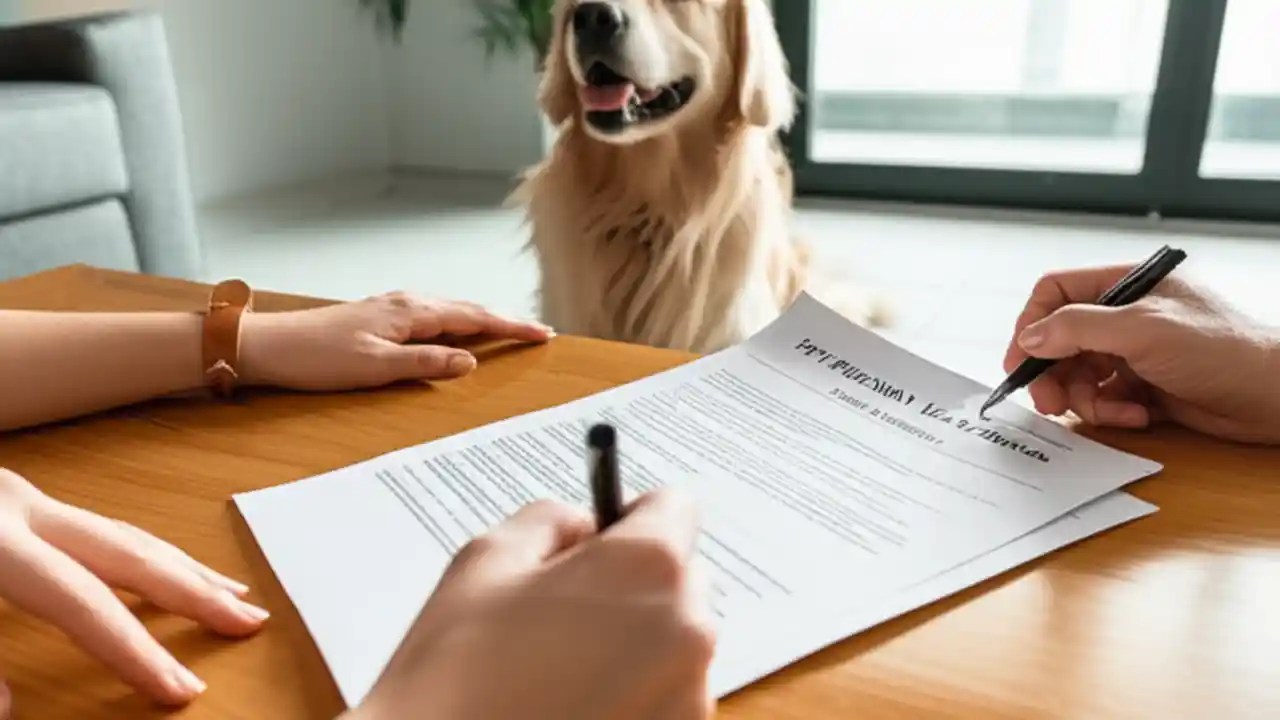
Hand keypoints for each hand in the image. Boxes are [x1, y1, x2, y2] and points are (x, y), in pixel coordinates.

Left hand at [0, 469, 267, 709]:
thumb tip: (6, 708)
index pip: (83, 604)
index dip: (135, 650)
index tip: (182, 688)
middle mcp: (22, 510)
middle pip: (130, 555)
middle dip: (194, 594)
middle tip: (250, 622)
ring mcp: (24, 498)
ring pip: (124, 534)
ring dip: (183, 568)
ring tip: (233, 594)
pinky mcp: (20, 499)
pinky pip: (102, 526)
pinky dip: (144, 550)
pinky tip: (166, 565)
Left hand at [239, 293, 553, 391]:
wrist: (269, 345)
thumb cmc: (318, 358)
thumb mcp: (377, 367)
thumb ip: (426, 363)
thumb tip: (469, 362)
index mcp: (412, 313)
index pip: (474, 317)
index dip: (510, 327)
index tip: (541, 334)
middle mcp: (406, 303)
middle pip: (467, 308)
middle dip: (504, 320)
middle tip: (537, 333)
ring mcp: (392, 307)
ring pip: (450, 310)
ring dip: (482, 320)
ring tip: (508, 330)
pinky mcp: (380, 316)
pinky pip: (433, 316)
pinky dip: (457, 322)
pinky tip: (457, 331)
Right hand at [345, 490, 715, 719]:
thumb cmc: (457, 681)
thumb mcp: (485, 561)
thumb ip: (550, 520)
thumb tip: (583, 525)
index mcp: (646, 568)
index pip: (675, 505)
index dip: (629, 518)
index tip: (599, 539)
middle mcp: (687, 630)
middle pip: (679, 577)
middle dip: (629, 584)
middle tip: (560, 611)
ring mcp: (690, 696)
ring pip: (672, 642)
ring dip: (632, 643)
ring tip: (556, 671)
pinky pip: (667, 695)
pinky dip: (633, 694)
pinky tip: (572, 707)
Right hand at [1004, 266, 1279, 442]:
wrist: (1276, 396)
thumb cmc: (1223, 350)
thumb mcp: (1142, 330)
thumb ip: (1078, 329)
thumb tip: (1030, 337)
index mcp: (1127, 284)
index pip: (1057, 292)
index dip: (1032, 324)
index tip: (1020, 361)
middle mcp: (1127, 315)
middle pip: (1061, 339)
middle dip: (1054, 373)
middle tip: (1050, 403)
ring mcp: (1136, 351)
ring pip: (1080, 374)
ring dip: (1087, 398)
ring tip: (1111, 412)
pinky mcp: (1146, 385)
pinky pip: (1106, 398)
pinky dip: (1115, 411)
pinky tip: (1141, 415)